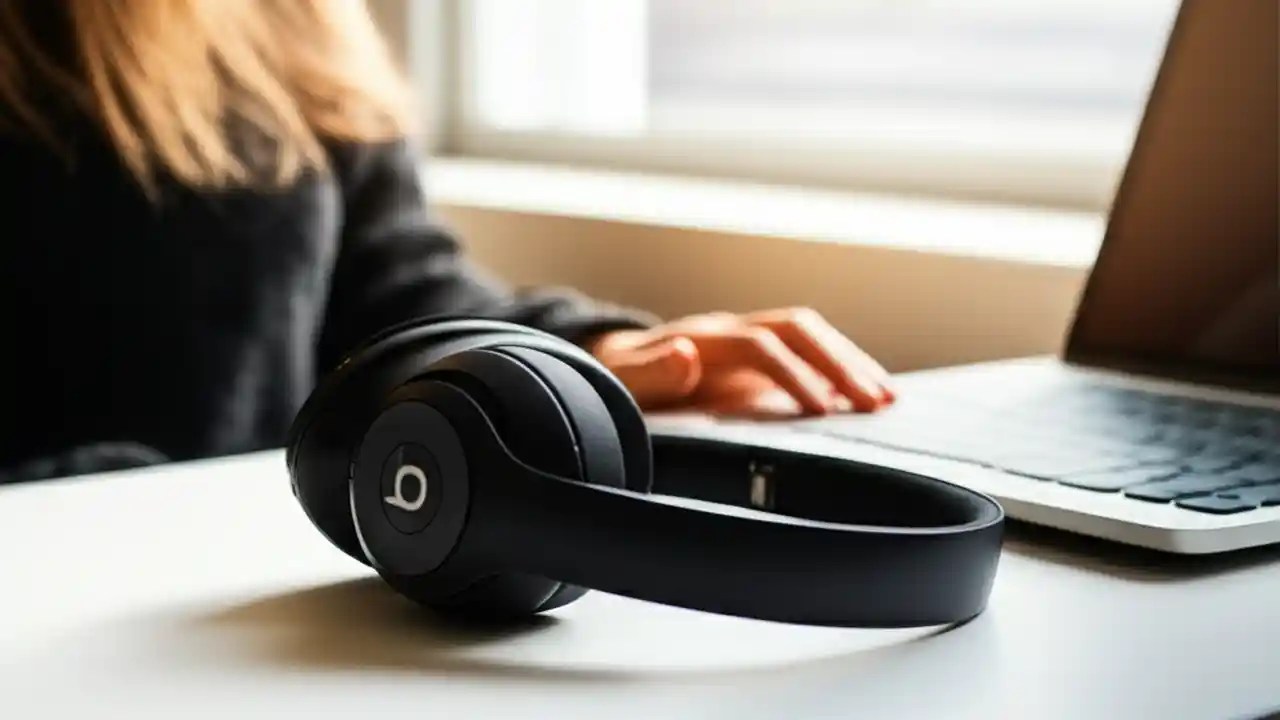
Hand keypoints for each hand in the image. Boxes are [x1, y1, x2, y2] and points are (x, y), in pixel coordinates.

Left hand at [588, 308, 894, 417]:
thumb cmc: (615, 381)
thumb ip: (649, 372)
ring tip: (886, 396)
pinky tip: (866, 395)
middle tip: (875, 401)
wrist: (607, 365)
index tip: (822, 409)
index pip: (760, 347)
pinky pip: (805, 353)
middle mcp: (730, 331)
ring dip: (848, 361)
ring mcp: (745, 341)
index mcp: (701, 338)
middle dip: (839, 362)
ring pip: (808, 336)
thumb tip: (685, 356)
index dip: (792, 375)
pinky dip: (838, 369)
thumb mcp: (618, 381)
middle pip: (797, 330)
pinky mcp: (754, 359)